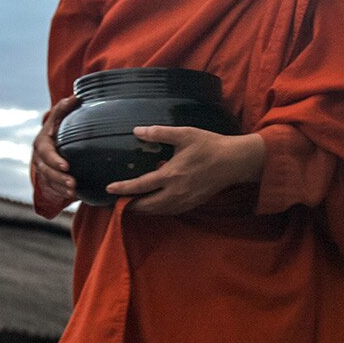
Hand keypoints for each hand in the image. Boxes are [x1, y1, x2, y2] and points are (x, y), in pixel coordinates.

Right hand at [31, 95, 79, 208]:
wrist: (53, 140)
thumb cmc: (59, 126)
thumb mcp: (59, 116)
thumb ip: (64, 108)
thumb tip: (77, 96)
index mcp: (42, 142)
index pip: (46, 152)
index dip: (55, 160)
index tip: (67, 167)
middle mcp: (39, 157)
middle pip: (46, 170)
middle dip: (58, 177)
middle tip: (73, 183)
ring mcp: (43, 169)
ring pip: (49, 181)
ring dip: (61, 187)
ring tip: (74, 191)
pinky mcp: (48, 178)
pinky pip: (52, 188)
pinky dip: (61, 192)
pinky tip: (72, 196)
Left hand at [105, 126, 264, 214]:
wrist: (234, 161)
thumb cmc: (209, 145)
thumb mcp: (184, 134)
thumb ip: (159, 133)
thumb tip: (137, 131)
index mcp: (171, 174)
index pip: (140, 186)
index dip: (123, 188)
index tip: (109, 189)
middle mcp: (176, 192)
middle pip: (146, 205)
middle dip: (130, 205)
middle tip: (117, 202)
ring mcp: (185, 200)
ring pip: (158, 211)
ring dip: (143, 210)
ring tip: (132, 205)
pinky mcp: (193, 203)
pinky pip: (170, 211)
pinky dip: (158, 211)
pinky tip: (155, 205)